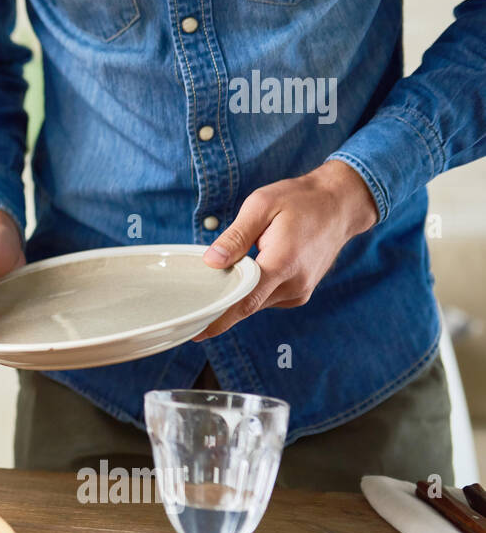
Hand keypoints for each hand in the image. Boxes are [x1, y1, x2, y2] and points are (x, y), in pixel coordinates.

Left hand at [193, 160, 378, 340]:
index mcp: (282, 264)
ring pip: (256, 303)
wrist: (340, 204)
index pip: (244, 301)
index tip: (196, 332)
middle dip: (220, 307)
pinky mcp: (300, 292)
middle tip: (191, 308)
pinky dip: (251, 291)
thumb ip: (235, 236)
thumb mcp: (262, 205)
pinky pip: (266, 298)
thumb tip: (211, 261)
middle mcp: (294, 285)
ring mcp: (300, 291)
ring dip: (236, 295)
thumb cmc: (300, 200)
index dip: (218, 318)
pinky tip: (244, 275)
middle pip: (247, 306)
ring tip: (219, 278)